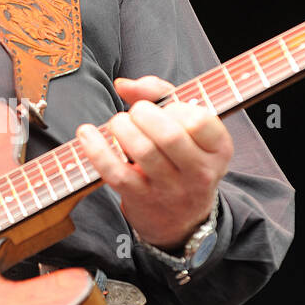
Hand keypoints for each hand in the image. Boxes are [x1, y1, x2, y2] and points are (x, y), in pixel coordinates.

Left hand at [76, 75, 233, 250]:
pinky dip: (97, 149)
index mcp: (218, 149)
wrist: (181, 219)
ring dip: (122, 127)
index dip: (176, 108)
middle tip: (135, 113)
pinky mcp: (141, 199)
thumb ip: (160, 94)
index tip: (166, 110)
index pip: (200, 121)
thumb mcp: (186, 127)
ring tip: (118, 123)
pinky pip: (116, 173)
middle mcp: (199, 172)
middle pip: (169, 136)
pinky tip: (87, 133)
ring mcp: (170, 189)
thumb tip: (124, 85)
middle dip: (143, 114)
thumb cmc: (181, 158)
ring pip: (143, 152)